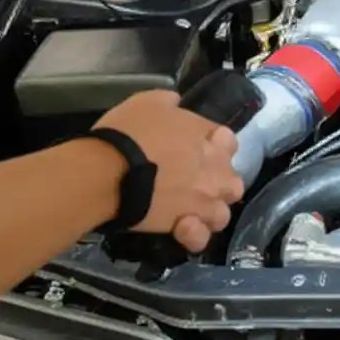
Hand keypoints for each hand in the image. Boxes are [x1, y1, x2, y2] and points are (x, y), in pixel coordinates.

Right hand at [90, 90, 244, 251]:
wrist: (106, 171)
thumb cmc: (128, 132)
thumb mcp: (149, 101)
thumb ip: (170, 103)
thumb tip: (177, 104)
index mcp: (209, 141)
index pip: (228, 141)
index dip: (216, 143)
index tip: (198, 144)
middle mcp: (214, 172)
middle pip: (232, 181)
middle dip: (219, 182)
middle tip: (195, 182)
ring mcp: (203, 201)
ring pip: (221, 213)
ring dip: (209, 212)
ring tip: (189, 210)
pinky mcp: (185, 226)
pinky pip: (200, 237)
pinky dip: (193, 234)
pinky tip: (180, 227)